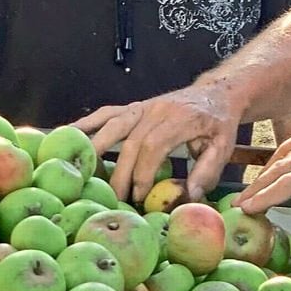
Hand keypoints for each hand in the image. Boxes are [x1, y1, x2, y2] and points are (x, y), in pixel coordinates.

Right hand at [74, 83, 242, 203]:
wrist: (217, 93)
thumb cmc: (219, 124)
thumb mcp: (223, 147)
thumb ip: (207, 170)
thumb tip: (188, 195)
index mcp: (180, 118)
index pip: (153, 145)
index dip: (143, 171)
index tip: (139, 195)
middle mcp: (157, 109)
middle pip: (129, 140)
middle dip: (118, 171)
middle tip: (113, 197)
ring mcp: (143, 106)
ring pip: (112, 124)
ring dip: (95, 148)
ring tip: (80, 169)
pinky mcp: (134, 107)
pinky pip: (106, 114)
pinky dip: (86, 124)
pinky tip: (67, 134)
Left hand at [234, 117, 290, 212]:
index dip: (276, 162)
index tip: (267, 174)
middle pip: (280, 158)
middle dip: (262, 176)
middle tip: (247, 192)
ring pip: (278, 172)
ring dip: (257, 189)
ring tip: (243, 203)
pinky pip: (286, 186)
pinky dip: (265, 197)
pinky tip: (253, 207)